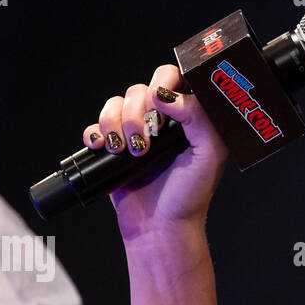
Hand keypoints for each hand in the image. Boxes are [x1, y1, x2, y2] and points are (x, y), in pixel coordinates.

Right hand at [81, 64, 229, 246]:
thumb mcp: (209, 153)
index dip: (166, 83)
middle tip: (147, 136)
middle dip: (137, 108)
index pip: (176, 77)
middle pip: (141, 88)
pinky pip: (96, 125)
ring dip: (117, 123)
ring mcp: (136, 131)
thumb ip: (199, 117)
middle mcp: (163, 118)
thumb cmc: (191, 193)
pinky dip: (95, 132)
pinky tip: (104, 147)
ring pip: (116, 103)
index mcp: (190, 114)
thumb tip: (166, 95)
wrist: (160, 227)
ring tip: (130, 151)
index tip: (162, 104)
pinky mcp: (113, 147)